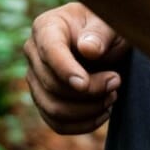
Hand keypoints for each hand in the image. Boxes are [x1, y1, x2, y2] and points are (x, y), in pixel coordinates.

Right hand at [24, 2, 126, 134]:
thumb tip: (88, 49)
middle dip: (89, 91)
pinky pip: (57, 124)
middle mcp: (34, 52)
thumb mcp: (110, 24)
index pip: (49, 51)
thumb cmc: (106, 27)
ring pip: (53, 109)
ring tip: (112, 96)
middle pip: (52, 85)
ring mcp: (36, 78)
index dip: (65, 70)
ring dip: (88, 110)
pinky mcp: (44, 100)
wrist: (105, 41)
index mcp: (46, 27)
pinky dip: (83, 124)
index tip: (85, 84)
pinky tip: (103, 113)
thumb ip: (100, 34)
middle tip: (116, 82)